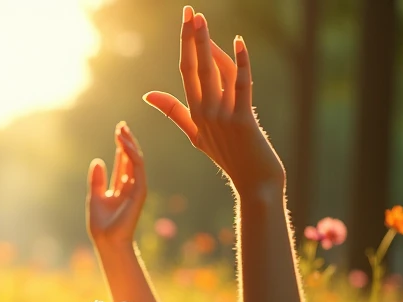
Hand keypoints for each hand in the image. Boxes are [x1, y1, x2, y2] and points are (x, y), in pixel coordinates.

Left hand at [86, 121, 146, 246]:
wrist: (107, 239)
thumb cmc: (101, 223)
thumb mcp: (95, 196)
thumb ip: (97, 180)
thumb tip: (98, 160)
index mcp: (121, 187)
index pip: (123, 163)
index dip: (121, 147)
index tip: (118, 131)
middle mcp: (131, 186)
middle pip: (131, 159)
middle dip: (127, 142)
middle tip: (121, 126)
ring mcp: (137, 188)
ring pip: (136, 161)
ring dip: (130, 145)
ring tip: (122, 131)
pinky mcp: (140, 191)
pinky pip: (138, 168)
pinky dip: (132, 155)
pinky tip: (125, 144)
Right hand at [143, 6, 285, 194]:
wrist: (254, 183)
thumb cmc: (229, 156)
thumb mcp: (196, 134)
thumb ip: (173, 112)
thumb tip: (148, 94)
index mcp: (195, 114)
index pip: (186, 72)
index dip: (185, 44)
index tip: (185, 20)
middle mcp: (205, 113)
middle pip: (196, 68)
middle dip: (192, 38)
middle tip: (189, 11)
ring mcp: (223, 117)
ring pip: (214, 74)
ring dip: (209, 45)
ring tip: (202, 20)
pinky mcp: (243, 121)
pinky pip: (241, 87)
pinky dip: (241, 64)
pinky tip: (239, 42)